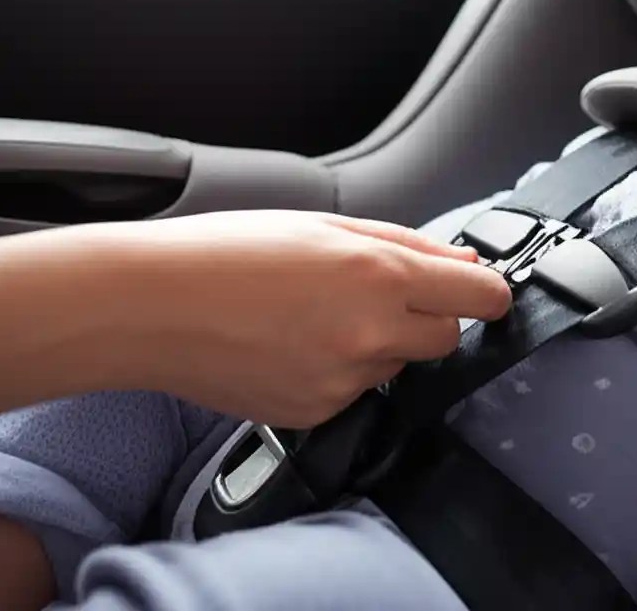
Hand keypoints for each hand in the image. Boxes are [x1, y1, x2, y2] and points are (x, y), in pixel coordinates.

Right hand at [86, 210, 510, 426]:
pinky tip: (293, 345)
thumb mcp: (326, 225)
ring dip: (378, 344)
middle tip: (381, 296)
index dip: (487, 291)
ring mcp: (344, 380)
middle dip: (431, 317)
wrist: (149, 307)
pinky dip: (339, 371)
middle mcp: (371, 333)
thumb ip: (405, 244)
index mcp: (379, 274)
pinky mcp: (316, 412)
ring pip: (397, 365)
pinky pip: (355, 391)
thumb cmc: (228, 253)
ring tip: (314, 316)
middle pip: (447, 339)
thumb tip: (462, 263)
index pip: (480, 297)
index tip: (482, 291)